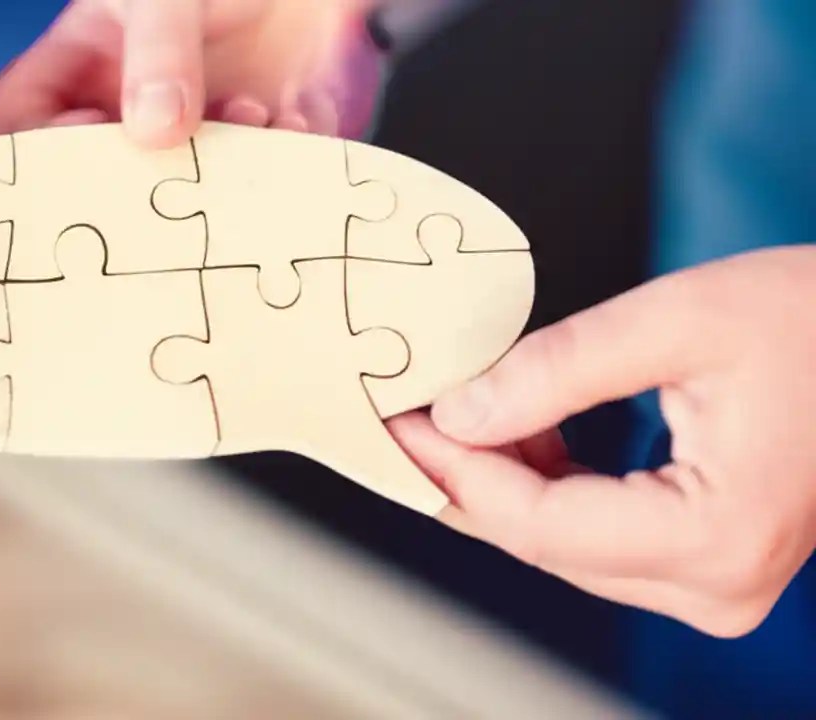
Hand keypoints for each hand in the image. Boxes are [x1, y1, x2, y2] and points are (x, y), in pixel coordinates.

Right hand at [0, 0, 383, 146]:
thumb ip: (159, 51)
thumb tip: (157, 132)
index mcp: (75, 69)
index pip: (12, 125)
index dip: (33, 150)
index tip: (95, 133)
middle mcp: (122, 112)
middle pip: (95, 179)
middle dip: (136, 180)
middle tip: (174, 170)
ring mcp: (187, 136)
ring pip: (180, 189)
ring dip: (220, 165)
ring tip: (250, 113)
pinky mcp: (251, 150)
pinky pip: (254, 182)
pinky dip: (278, 158)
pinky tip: (294, 116)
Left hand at [389, 246, 815, 636]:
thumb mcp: (679, 320)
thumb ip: (558, 370)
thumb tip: (458, 413)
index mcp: (717, 535)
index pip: (538, 524)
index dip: (453, 470)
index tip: (394, 423)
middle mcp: (717, 585)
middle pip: (542, 543)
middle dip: (465, 476)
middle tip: (402, 416)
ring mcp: (716, 584)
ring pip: (563, 544)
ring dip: (502, 481)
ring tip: (456, 410)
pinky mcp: (709, 562)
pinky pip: (597, 536)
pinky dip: (548, 486)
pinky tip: (520, 430)